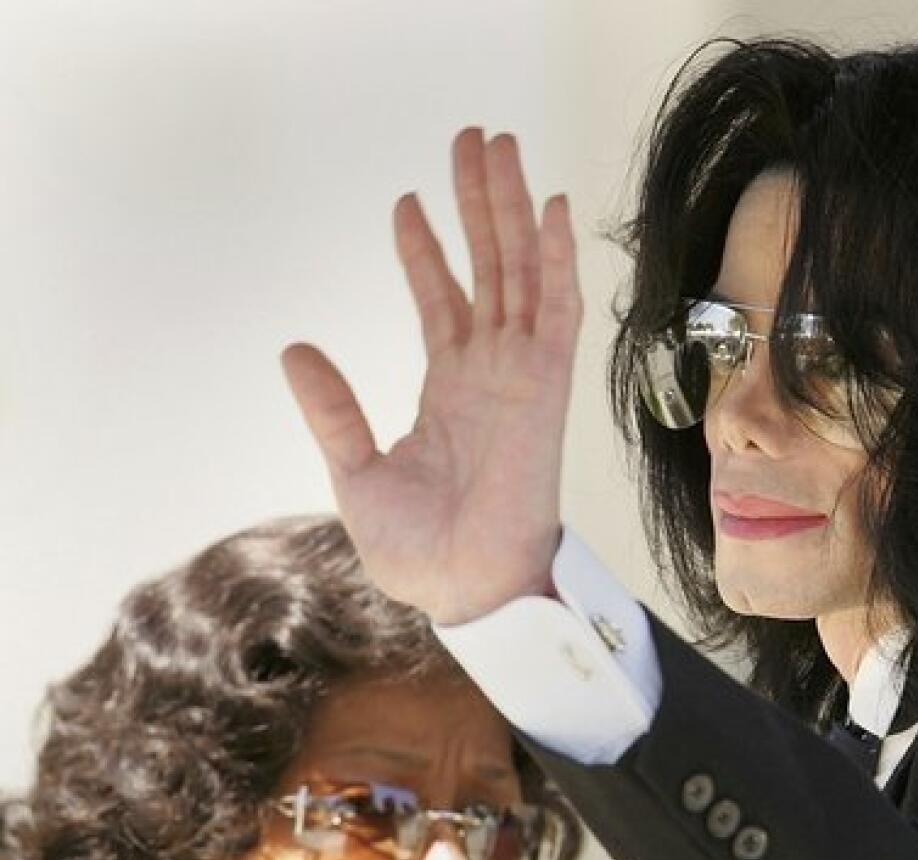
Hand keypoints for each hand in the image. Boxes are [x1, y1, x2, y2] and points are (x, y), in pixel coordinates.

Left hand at [282, 129, 581, 623]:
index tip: (408, 202)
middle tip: (471, 142)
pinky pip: (557, 314)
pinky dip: (556, 262)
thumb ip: (333, 410)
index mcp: (449, 393)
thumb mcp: (357, 472)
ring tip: (499, 148)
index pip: (442, 303)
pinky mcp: (545, 392)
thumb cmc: (419, 554)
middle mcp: (490, 376)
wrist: (463, 593)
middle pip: (489, 270)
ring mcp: (521, 379)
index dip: (427, 252)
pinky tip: (549, 210)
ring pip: (522, 275)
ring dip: (513, 211)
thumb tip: (295, 348)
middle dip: (480, 205)